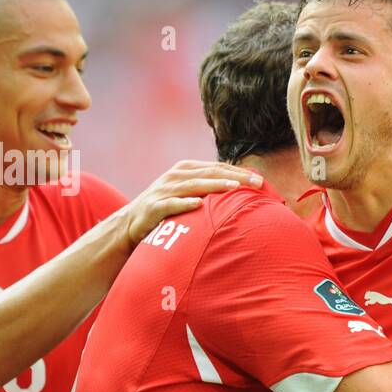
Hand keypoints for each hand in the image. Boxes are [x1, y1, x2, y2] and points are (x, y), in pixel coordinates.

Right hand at [117, 160, 261, 248]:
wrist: (131, 223)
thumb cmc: (167, 208)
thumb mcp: (188, 192)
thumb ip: (209, 188)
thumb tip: (242, 191)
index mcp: (186, 169)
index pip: (217, 167)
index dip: (239, 172)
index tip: (261, 180)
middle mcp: (176, 176)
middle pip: (210, 174)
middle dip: (235, 177)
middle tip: (257, 183)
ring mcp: (164, 190)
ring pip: (194, 186)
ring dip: (215, 186)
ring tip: (235, 188)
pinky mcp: (154, 207)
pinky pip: (171, 205)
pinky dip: (184, 204)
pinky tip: (198, 204)